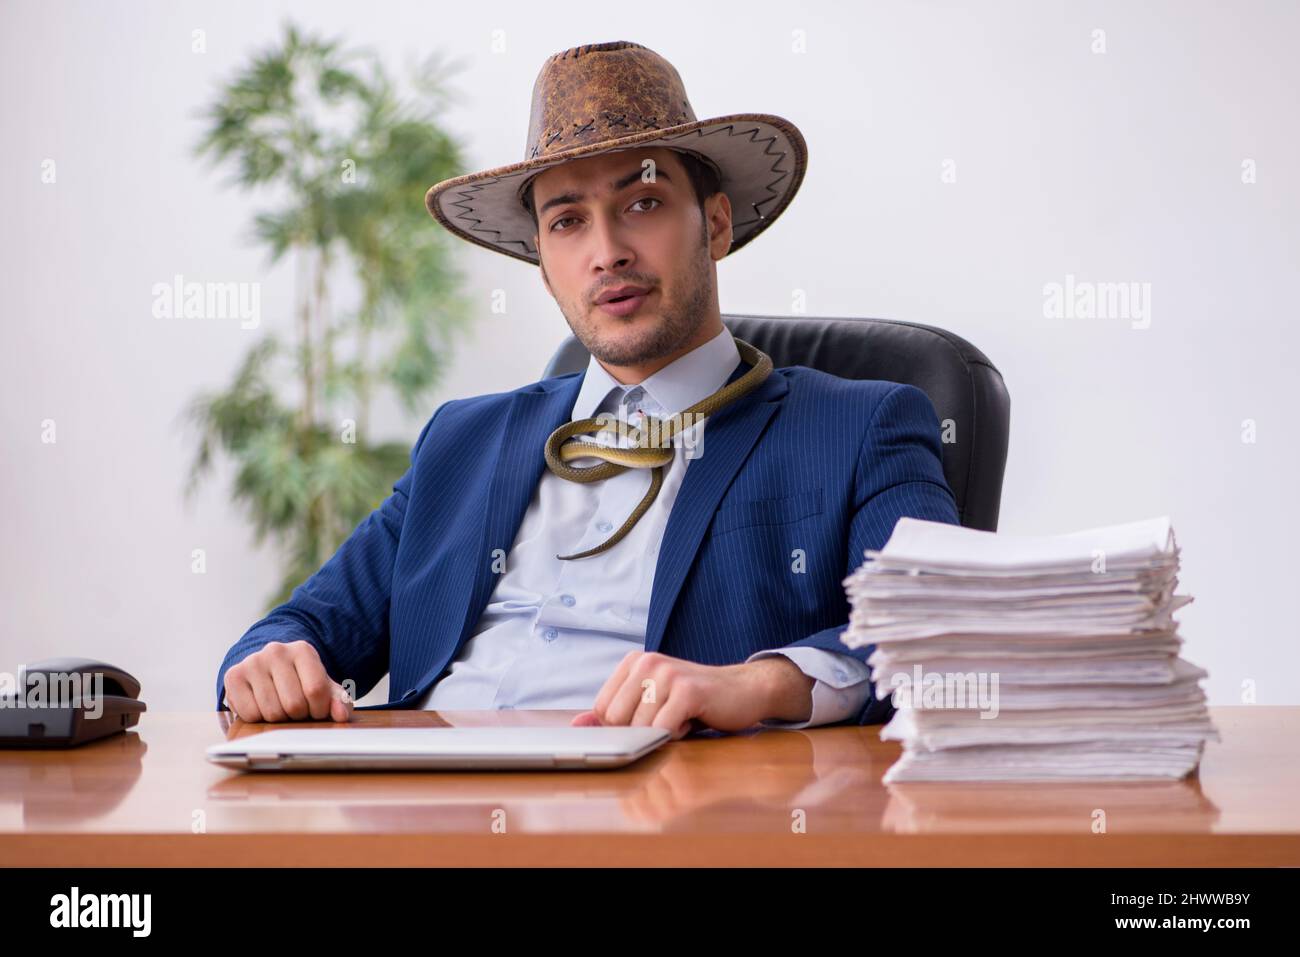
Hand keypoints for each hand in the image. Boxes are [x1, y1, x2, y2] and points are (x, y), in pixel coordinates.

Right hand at [222, 640, 352, 722]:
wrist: (268, 668)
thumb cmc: (300, 680)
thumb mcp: (324, 687)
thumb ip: (338, 700)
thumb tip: (341, 715)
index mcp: (302, 650)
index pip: (316, 690)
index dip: (319, 710)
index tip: (317, 710)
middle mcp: (275, 651)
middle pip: (293, 704)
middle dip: (299, 716)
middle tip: (297, 710)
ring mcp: (252, 662)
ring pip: (271, 712)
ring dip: (280, 720)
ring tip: (281, 708)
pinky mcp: (233, 676)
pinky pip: (249, 714)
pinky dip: (259, 719)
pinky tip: (262, 707)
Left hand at [570, 651, 811, 739]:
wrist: (744, 690)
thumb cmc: (695, 701)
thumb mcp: (650, 705)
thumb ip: (613, 713)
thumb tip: (577, 724)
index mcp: (633, 662)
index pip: (602, 709)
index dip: (622, 726)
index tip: (647, 721)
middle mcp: (647, 662)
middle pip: (617, 720)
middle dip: (641, 731)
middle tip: (668, 719)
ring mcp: (667, 673)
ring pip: (640, 727)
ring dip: (662, 733)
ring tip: (682, 717)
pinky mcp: (687, 690)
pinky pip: (663, 728)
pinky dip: (677, 735)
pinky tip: (692, 720)